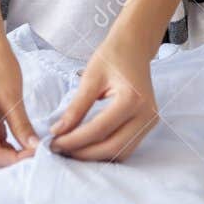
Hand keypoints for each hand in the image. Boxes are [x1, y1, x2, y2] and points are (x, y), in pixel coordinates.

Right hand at [0, 36, 39, 166]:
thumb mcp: (13, 97)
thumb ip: (22, 126)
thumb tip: (35, 148)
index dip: (14, 160)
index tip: (37, 154)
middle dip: (13, 159)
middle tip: (38, 153)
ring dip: (11, 153)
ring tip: (33, 147)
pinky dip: (7, 143)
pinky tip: (23, 139)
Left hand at [48, 34, 158, 161]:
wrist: (135, 47)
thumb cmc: (112, 56)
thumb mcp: (90, 78)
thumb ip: (76, 106)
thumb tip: (58, 131)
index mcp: (132, 99)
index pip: (99, 130)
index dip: (74, 140)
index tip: (53, 142)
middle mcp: (146, 114)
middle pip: (112, 147)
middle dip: (83, 154)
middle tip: (59, 150)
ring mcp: (150, 122)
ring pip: (120, 153)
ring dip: (95, 156)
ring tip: (70, 150)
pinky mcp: (148, 125)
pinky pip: (126, 147)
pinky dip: (106, 151)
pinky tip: (87, 146)